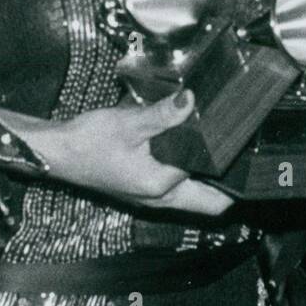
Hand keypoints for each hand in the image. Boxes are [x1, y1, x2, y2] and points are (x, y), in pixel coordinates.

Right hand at [0, 91, 233, 216]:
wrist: (54, 152)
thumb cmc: (86, 143)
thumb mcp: (129, 124)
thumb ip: (164, 114)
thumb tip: (192, 101)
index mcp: (161, 187)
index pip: (213, 189)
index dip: (233, 171)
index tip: (250, 151)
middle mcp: (159, 199)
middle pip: (209, 203)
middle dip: (229, 186)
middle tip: (244, 156)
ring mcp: (150, 197)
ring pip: (193, 197)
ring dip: (208, 180)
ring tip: (224, 150)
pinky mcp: (141, 188)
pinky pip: (176, 187)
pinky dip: (188, 174)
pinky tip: (190, 149)